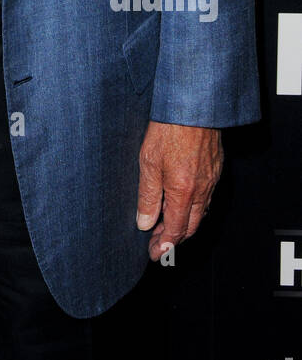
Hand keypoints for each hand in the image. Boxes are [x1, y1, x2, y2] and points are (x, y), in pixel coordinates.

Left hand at [136, 120, 222, 261]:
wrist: (194, 105)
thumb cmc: (168, 128)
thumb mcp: (148, 162)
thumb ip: (147, 195)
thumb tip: (144, 222)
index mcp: (183, 191)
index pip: (175, 230)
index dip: (163, 245)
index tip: (154, 254)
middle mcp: (201, 190)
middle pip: (190, 226)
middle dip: (174, 239)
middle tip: (157, 244)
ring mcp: (211, 180)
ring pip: (200, 213)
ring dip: (184, 224)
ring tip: (166, 227)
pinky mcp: (215, 168)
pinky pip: (206, 198)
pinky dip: (194, 208)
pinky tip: (183, 204)